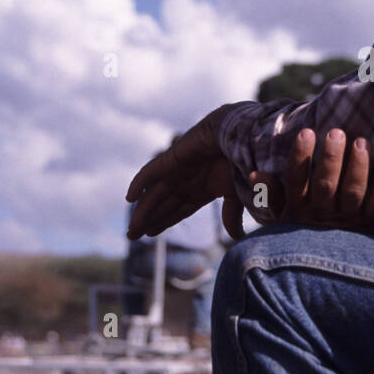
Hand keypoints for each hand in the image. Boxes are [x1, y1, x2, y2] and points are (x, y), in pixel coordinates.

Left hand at [126, 105, 244, 240]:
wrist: (243, 137)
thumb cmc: (244, 162)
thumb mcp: (236, 193)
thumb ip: (230, 214)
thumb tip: (236, 236)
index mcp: (202, 191)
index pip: (177, 210)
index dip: (163, 222)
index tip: (149, 234)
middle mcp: (187, 182)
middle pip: (162, 205)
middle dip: (147, 220)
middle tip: (132, 236)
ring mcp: (178, 170)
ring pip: (154, 194)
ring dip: (141, 211)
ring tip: (130, 229)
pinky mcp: (172, 158)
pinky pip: (151, 172)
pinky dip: (139, 183)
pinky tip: (129, 198)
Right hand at [249, 128, 373, 230]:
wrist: (333, 269)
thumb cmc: (307, 232)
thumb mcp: (283, 219)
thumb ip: (272, 195)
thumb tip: (254, 175)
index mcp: (299, 208)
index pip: (296, 180)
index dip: (301, 156)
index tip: (306, 132)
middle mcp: (322, 214)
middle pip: (326, 184)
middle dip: (331, 158)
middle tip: (336, 133)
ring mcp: (348, 220)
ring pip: (353, 193)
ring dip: (358, 166)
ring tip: (361, 142)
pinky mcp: (371, 225)